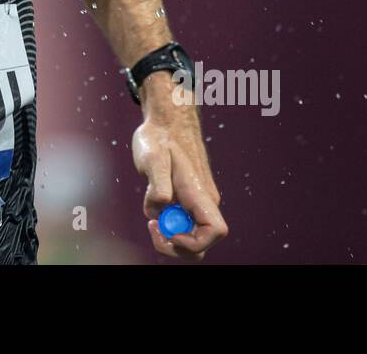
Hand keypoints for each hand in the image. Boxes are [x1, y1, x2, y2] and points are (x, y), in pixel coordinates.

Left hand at [131, 118, 228, 259]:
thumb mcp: (152, 156)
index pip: (215, 231)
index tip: (169, 232)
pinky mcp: (189, 203)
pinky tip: (154, 203)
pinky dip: (166, 222)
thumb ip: (158, 182)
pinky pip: (182, 224)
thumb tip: (163, 205)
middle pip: (200, 244)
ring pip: (189, 236)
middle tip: (152, 225)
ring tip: (151, 211)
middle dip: (174, 245)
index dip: (194, 243)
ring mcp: (197, 204)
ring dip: (168, 233)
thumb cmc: (159, 137)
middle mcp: (204, 202)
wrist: (166, 122)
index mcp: (199, 193)